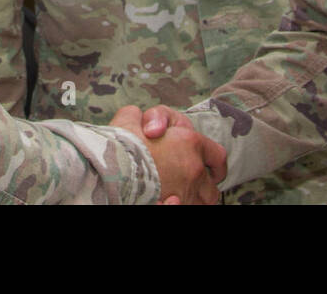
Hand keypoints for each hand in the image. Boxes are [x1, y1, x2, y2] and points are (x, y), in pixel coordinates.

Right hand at [112, 105, 226, 204]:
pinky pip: (184, 210)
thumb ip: (148, 119)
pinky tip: (169, 202)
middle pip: (212, 188)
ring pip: (201, 203)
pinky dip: (179, 206)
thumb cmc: (120, 142)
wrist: (109, 170)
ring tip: (180, 197)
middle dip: (204, 188)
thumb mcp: (131, 117)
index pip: (218, 156)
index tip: (212, 169)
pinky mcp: (173, 208)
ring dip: (194, 201)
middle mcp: (194, 170)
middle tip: (191, 187)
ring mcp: (185, 193)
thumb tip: (154, 129)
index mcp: (191, 143)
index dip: (215, 164)